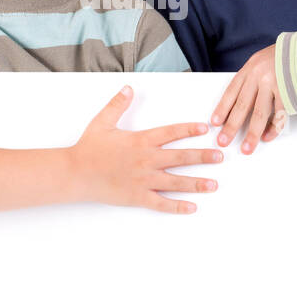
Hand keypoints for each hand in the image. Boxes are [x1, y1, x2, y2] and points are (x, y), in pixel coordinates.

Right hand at [70, 86, 221, 213]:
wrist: (75, 173)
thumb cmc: (88, 148)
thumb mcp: (102, 122)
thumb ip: (118, 105)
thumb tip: (128, 88)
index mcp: (140, 140)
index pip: (171, 133)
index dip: (189, 129)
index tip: (205, 128)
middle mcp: (146, 160)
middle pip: (180, 158)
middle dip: (203, 157)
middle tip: (220, 157)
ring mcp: (143, 180)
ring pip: (176, 182)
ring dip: (197, 183)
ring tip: (214, 184)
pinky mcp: (137, 197)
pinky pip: (161, 203)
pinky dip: (177, 206)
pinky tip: (192, 207)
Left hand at [211, 44, 283, 155]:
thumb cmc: (288, 56)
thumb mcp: (264, 60)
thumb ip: (253, 77)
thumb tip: (244, 100)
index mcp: (250, 67)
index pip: (231, 91)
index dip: (222, 108)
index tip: (215, 122)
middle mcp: (259, 76)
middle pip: (242, 105)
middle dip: (231, 126)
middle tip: (223, 141)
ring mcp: (274, 84)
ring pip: (259, 114)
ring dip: (252, 134)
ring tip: (246, 148)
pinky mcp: (288, 92)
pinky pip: (278, 115)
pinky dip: (273, 128)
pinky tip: (267, 137)